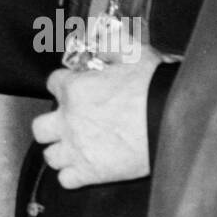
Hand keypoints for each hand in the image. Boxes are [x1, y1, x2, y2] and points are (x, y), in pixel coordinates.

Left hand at [32, 20, 160, 187]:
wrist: (175, 121)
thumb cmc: (155, 87)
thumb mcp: (133, 52)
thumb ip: (110, 42)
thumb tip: (100, 36)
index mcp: (74, 89)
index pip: (52, 84)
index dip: (65, 85)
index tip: (78, 88)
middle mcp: (69, 120)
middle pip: (40, 127)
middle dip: (53, 124)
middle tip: (71, 122)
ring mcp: (78, 148)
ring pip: (50, 155)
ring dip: (61, 151)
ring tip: (77, 146)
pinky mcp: (91, 173)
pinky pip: (66, 180)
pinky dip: (74, 176)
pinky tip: (86, 168)